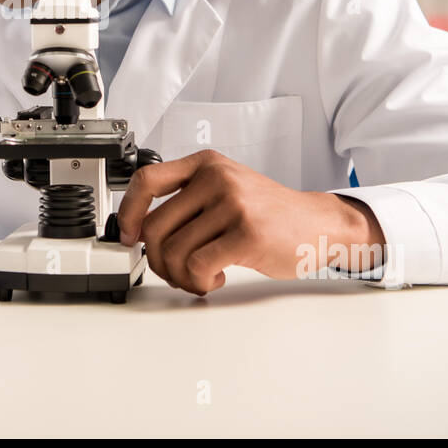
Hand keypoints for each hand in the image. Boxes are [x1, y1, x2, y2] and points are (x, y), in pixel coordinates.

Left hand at [116, 149, 384, 294]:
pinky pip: (197, 266)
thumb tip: (139, 232)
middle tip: (174, 271)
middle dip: (158, 260)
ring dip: (180, 276)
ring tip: (198, 277)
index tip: (128, 236)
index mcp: (206, 164)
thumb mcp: (225, 190)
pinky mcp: (246, 233)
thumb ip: (187, 201)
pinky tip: (214, 279)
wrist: (319, 224)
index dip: (129, 212)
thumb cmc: (267, 214)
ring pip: (174, 251)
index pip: (147, 180)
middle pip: (155, 227)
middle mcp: (217, 178)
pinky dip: (199, 282)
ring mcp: (233, 203)